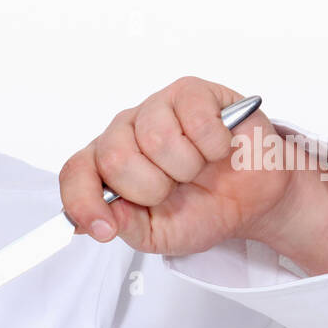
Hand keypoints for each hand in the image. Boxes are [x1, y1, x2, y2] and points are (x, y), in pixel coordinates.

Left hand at [58, 76, 293, 256]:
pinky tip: (217, 148)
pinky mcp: (191, 93)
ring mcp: (156, 108)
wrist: (251, 199)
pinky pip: (195, 120)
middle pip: (114, 157)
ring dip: (186, 167)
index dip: (83, 202)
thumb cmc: (201, 209)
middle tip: (172, 190)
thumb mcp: (157, 234)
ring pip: (156, 138)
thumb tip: (102, 218)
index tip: (106, 230)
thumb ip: (125, 226)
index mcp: (106, 166)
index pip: (76, 173)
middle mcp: (124, 132)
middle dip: (150, 188)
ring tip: (197, 168)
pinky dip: (214, 145)